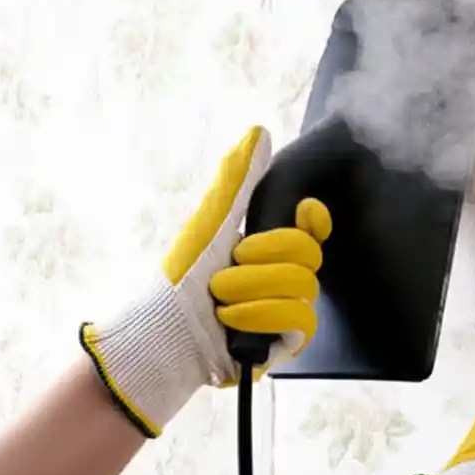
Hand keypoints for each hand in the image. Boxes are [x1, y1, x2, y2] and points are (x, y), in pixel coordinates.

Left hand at [78, 127, 331, 437]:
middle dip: (264, 257)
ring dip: (254, 289)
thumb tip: (259, 132)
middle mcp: (284, 277)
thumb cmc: (179, 279)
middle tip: (227, 266)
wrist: (161, 334)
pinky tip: (233, 320)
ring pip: (305, 287)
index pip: (312, 228)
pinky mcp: (288, 342)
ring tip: (219, 297)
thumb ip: (237, 180)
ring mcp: (289, 310)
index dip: (313, 219)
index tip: (300, 211)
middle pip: (310, 254)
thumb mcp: (209, 223)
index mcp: (269, 248)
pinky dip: (263, 316)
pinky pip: (301, 321)